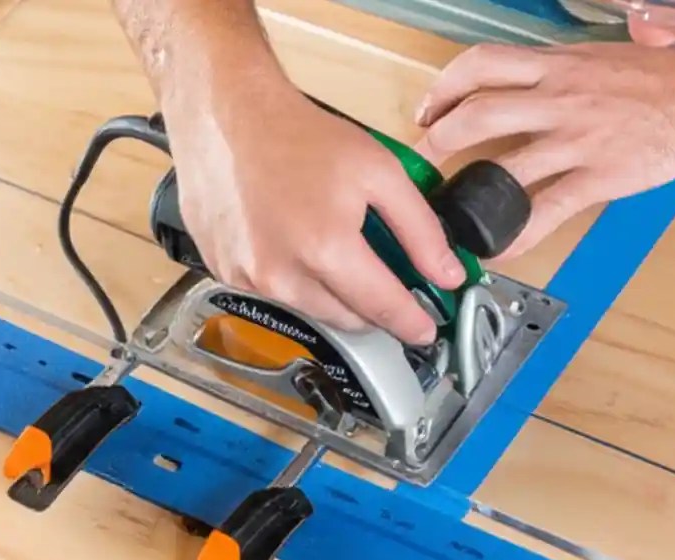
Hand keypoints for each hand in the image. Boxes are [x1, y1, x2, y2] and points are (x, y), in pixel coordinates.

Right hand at [163, 78, 462, 345]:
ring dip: (336, 296)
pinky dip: (297, 282)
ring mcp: (247, 278)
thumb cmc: (302, 136)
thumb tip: (448, 275)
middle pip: (349, 319)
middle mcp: (281, 275)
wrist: (229, 115)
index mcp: (325, 249)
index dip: (412, 323)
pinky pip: (277, 296)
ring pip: (313, 312)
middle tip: (388, 279)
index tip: (425, 330)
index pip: (383, 309)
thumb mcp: (381, 172)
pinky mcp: (225, 273)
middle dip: (374, 306)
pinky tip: (298, 244)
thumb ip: (421, 230)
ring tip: (339, 251)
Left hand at [413, 43, 674, 259]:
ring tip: (447, 208)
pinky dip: (516, 232)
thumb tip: (516, 84)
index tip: (428, 107)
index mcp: (556, 66)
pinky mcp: (599, 177)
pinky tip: (498, 247)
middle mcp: (560, 99)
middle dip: (437, 138)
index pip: (481, 65)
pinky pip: (546, 209)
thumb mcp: (594, 59)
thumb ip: (552, 72)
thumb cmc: (657, 81)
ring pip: (505, 162)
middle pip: (478, 113)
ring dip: (466, 188)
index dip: (444, 87)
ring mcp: (578, 140)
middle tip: (423, 157)